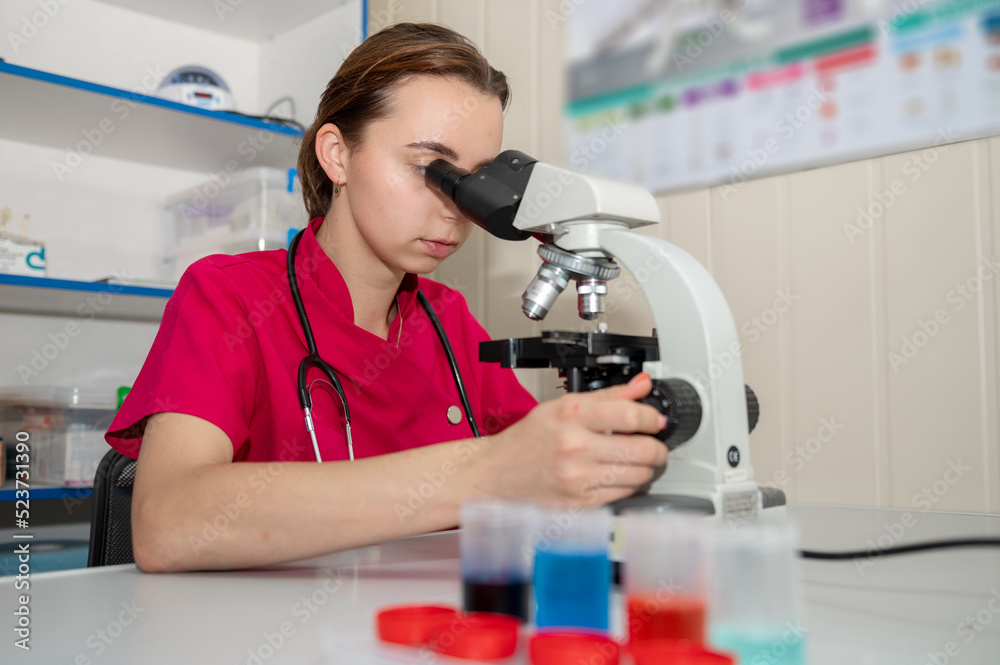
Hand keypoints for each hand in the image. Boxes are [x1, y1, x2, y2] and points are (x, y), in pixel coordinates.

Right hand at [475, 372, 667, 507]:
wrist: (495, 475)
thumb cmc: (527, 440)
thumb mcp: (562, 406)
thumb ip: (607, 396)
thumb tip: (641, 386)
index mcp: (571, 416)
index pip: (631, 416)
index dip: (652, 419)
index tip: (655, 421)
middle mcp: (574, 447)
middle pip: (643, 450)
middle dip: (657, 447)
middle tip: (653, 444)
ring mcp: (578, 478)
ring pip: (639, 476)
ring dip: (645, 468)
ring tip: (634, 460)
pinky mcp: (580, 503)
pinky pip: (623, 495)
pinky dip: (627, 485)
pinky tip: (615, 475)